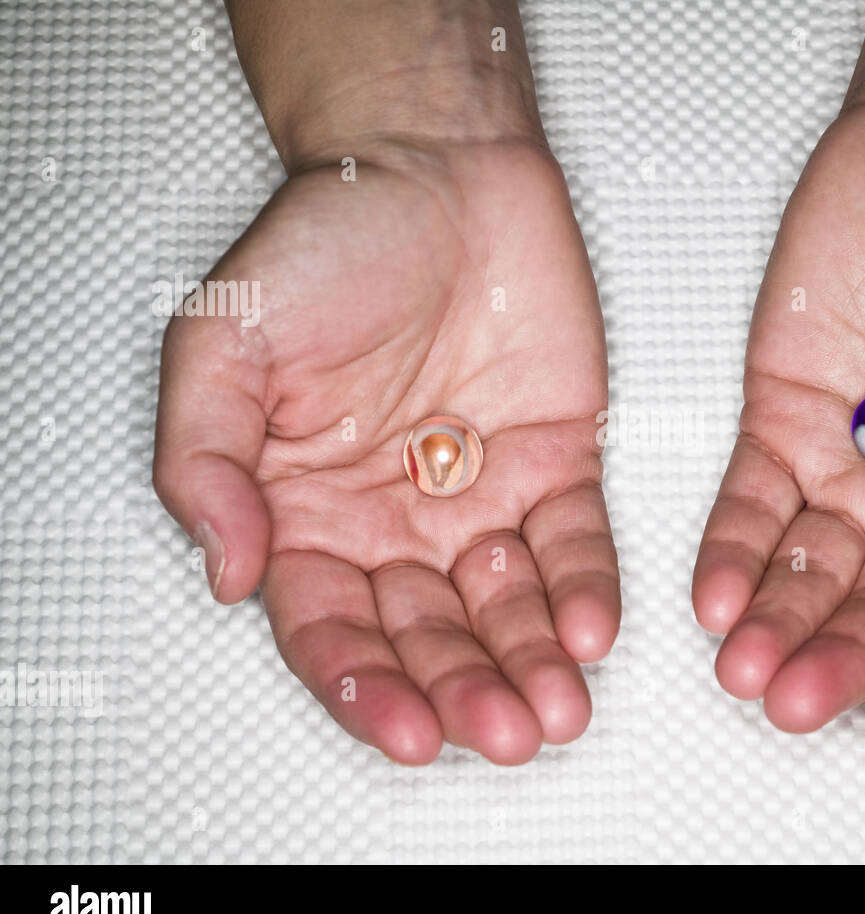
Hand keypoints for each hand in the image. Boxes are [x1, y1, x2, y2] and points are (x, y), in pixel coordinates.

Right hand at [154, 139, 618, 764]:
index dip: (369, 688)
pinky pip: (573, 544)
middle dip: (466, 691)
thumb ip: (205, 460)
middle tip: (504, 730)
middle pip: (428, 636)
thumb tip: (228, 569)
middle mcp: (393, 516)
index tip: (411, 728)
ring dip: (532, 662)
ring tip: (557, 704)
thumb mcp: (225, 341)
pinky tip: (592, 628)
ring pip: (506, 608)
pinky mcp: (555, 461)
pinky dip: (585, 589)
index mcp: (307, 506)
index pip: (333, 628)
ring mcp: (478, 495)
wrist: (438, 165)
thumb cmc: (332, 239)